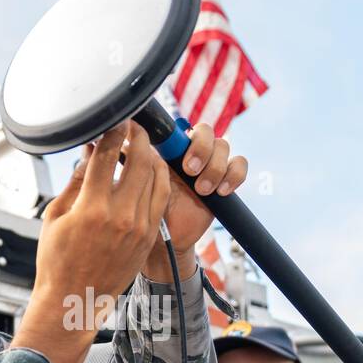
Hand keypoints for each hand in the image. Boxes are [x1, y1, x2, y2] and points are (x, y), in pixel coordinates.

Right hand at [12, 120, 171, 362]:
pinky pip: (161, 198)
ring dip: (151, 156)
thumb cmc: (57, 261)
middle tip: (132, 126)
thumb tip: (90, 154)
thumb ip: (75, 182)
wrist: (74, 301)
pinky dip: (158, 179)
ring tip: (141, 146)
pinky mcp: (149, 237)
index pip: (108, 154)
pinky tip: (149, 171)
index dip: (113, 130)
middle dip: (138, 137)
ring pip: (156, 177)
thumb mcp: (55, 217)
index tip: (114, 117)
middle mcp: (120, 216)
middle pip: (140, 160)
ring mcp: (140, 227)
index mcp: (92, 208)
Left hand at [142, 122, 248, 283]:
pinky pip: (239, 166)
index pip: (182, 126)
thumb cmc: (146, 208)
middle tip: (191, 172)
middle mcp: (191, 151)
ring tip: (202, 190)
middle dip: (202, 150)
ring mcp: (210, 164)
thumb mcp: (135, 183)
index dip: (185, 139)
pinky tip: (222, 191)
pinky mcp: (225, 179)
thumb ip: (131, 161)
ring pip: (224, 146)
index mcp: (170, 147)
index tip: (180, 162)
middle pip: (207, 132)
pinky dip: (235, 175)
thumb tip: (123, 143)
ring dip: (215, 167)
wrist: (165, 236)